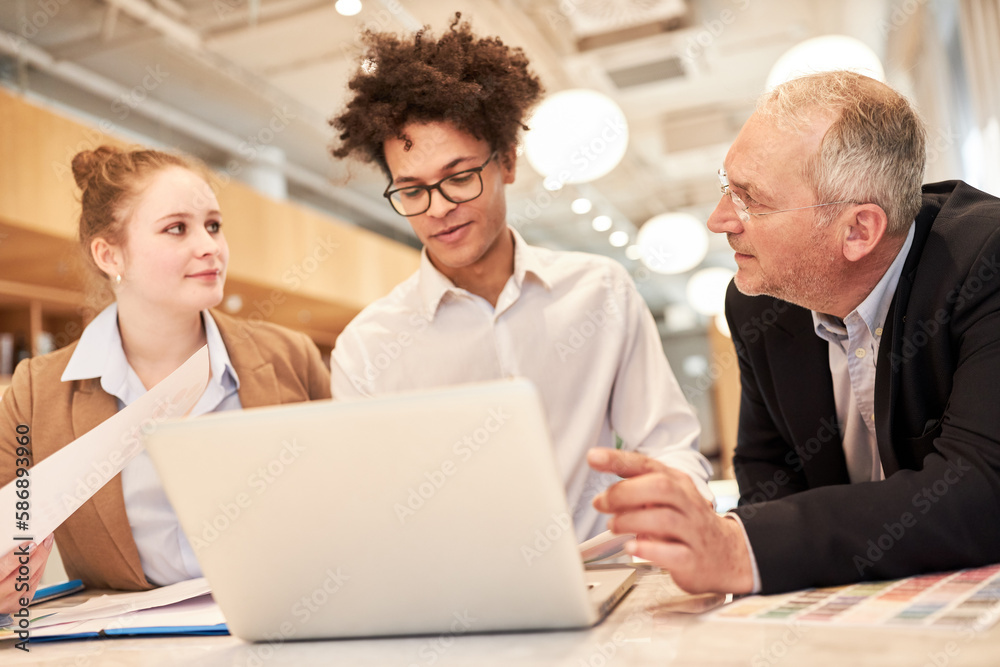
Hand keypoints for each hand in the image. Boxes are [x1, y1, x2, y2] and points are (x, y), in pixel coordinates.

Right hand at [1, 535, 53, 614]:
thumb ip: (0, 554)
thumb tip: (11, 539)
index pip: (2, 571)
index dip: (18, 556)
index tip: (30, 543)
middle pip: (23, 575)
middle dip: (38, 555)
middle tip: (46, 539)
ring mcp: (7, 603)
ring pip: (30, 581)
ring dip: (41, 561)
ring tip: (46, 545)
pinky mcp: (16, 606)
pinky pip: (32, 587)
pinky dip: (38, 572)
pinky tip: (41, 560)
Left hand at [588, 448, 752, 594]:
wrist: (729, 554)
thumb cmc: (689, 523)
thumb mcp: (666, 499)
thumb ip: (637, 491)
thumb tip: (604, 494)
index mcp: (677, 483)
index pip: (646, 465)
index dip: (618, 460)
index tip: (594, 457)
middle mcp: (687, 503)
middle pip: (659, 487)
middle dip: (624, 493)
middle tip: (601, 503)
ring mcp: (693, 530)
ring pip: (664, 519)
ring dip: (631, 520)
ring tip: (613, 525)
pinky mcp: (693, 559)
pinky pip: (672, 553)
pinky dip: (649, 549)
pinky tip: (632, 547)